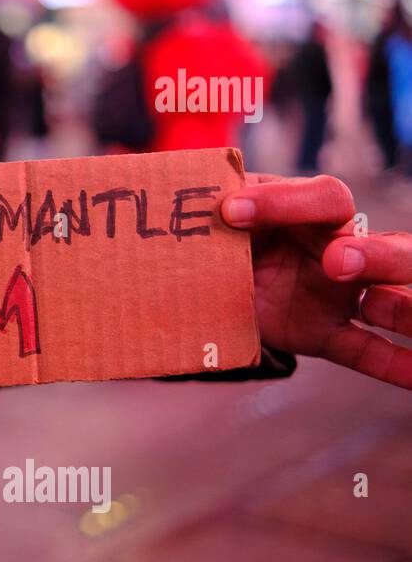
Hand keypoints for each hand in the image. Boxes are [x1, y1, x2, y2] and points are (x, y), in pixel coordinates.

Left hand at [221, 174, 411, 389]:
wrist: (208, 273)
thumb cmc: (220, 231)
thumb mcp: (213, 217)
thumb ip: (206, 210)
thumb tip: (174, 202)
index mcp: (310, 209)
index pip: (322, 197)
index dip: (283, 202)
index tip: (230, 211)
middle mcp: (338, 246)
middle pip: (381, 244)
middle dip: (371, 254)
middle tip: (337, 262)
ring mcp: (339, 294)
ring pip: (390, 297)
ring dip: (403, 305)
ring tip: (397, 312)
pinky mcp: (326, 333)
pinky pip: (367, 350)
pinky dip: (396, 364)